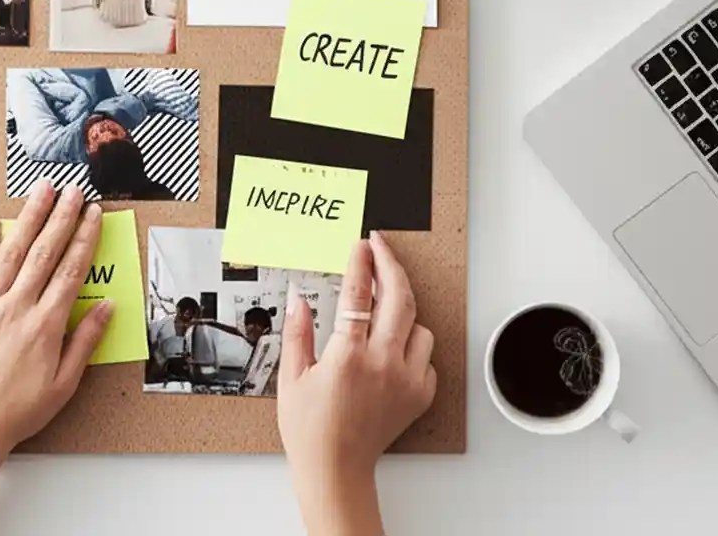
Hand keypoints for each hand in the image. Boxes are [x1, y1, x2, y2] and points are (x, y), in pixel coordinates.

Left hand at [0, 182, 111, 535]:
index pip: (72, 270)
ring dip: (28, 218)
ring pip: (11, 252)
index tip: (93, 215)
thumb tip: (108, 306)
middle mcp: (17, 307)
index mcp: (46, 324)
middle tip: (73, 192)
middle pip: (45, 252)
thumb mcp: (65, 382)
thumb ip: (86, 340)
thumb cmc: (18, 411)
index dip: (85, 238)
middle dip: (61, 218)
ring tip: (41, 192)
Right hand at [278, 231, 436, 535]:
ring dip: (402, 313)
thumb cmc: (310, 430)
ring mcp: (406, 379)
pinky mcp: (420, 394)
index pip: (359, 293)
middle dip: (391, 265)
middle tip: (380, 249)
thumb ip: (298, 334)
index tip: (360, 246)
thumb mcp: (291, 378)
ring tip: (381, 314)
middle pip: (400, 296)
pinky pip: (426, 356)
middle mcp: (383, 363)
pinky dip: (412, 348)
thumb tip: (300, 299)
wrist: (336, 470)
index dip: (360, 263)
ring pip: (419, 326)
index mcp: (348, 355)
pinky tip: (392, 353)